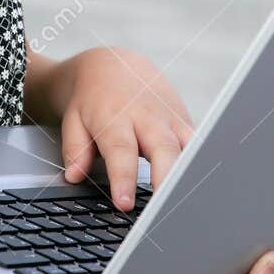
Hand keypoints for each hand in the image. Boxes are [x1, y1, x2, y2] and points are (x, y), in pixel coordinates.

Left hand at [58, 47, 194, 210]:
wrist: (113, 64)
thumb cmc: (92, 98)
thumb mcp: (73, 120)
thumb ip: (75, 149)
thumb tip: (74, 176)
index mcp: (115, 116)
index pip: (121, 151)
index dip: (124, 178)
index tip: (124, 203)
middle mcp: (146, 116)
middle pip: (164, 148)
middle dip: (166, 179)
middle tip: (164, 209)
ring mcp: (169, 117)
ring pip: (187, 147)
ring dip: (189, 175)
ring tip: (187, 203)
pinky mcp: (185, 120)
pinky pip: (197, 145)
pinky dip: (199, 165)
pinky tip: (200, 188)